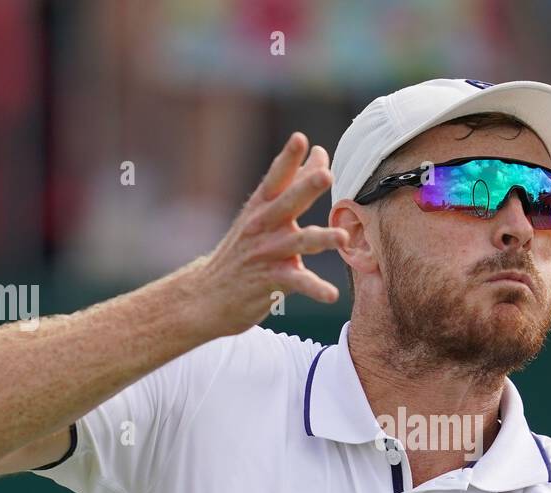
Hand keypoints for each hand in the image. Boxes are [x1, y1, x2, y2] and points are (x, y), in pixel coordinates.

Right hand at [199, 132, 349, 337]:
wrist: (208, 294)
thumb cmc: (243, 250)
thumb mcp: (262, 214)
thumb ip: (293, 185)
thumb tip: (319, 153)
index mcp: (261, 207)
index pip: (276, 178)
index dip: (287, 158)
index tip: (301, 139)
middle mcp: (263, 226)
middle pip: (287, 203)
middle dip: (306, 189)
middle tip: (326, 176)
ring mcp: (267, 253)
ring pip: (297, 242)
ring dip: (320, 238)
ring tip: (342, 236)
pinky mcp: (271, 281)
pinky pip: (298, 283)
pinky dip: (316, 289)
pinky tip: (332, 295)